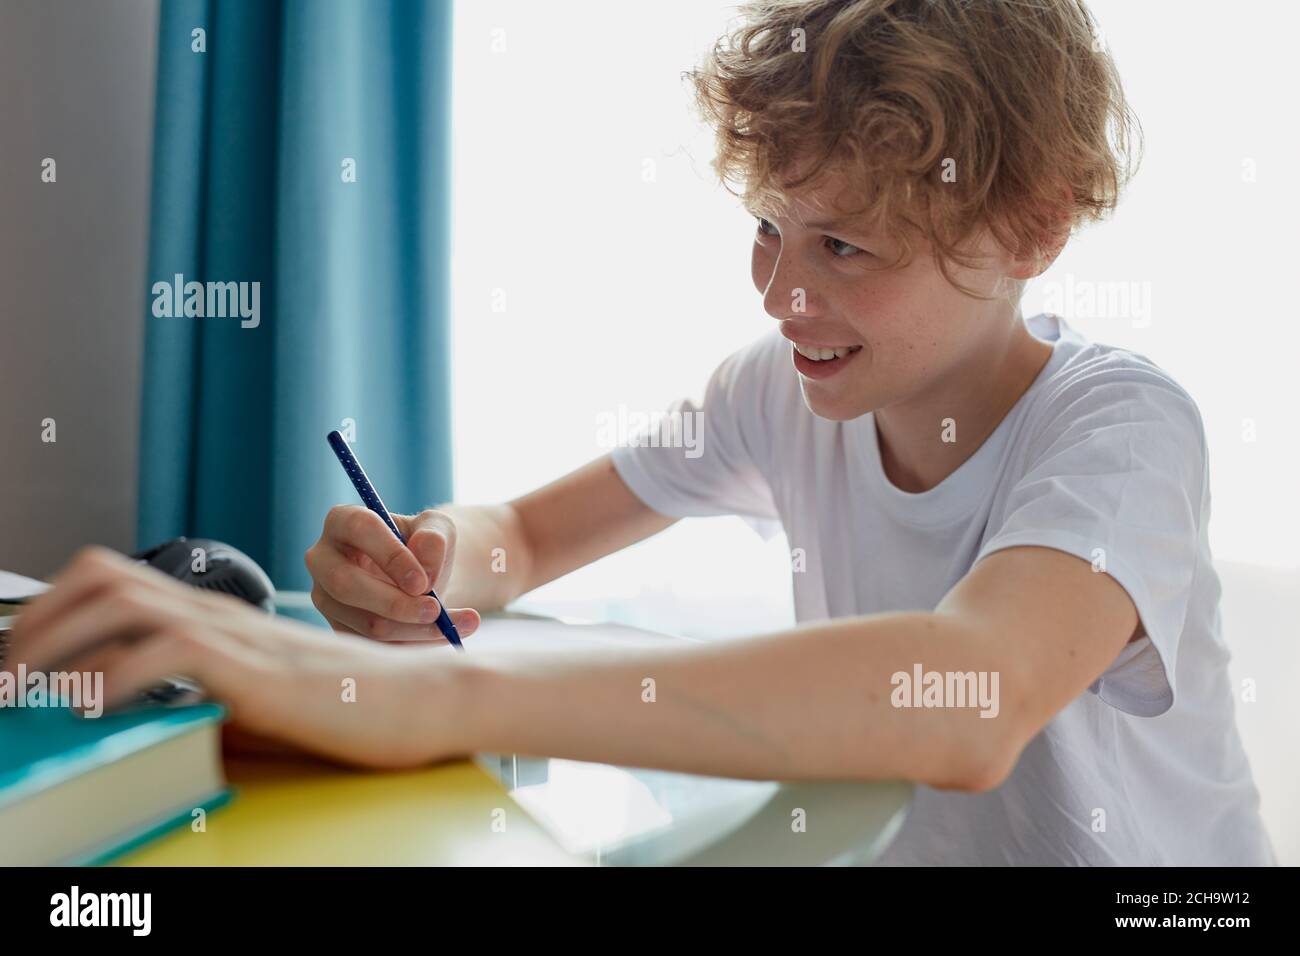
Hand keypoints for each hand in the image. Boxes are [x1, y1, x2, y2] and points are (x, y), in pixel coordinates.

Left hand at [3, 547, 469, 768]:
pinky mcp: (259, 668)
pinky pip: (171, 650)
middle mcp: (221, 613)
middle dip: (33, 621)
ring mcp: (240, 635)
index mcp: (219, 616)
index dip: (52, 607)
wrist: (426, 698)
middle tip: (2, 672)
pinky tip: (94, 705)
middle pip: (103, 577)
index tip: (19, 654)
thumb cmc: (356, 704)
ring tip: (22, 687)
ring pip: (123, 603)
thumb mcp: (265, 698)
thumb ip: (208, 699)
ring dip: (55, 643)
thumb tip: (148, 723)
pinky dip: (115, 675)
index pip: (116, 580)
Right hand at [304, 506, 479, 642]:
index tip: (423, 582)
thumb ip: (434, 538)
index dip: (391, 556)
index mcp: (343, 520)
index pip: (359, 529)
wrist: (423, 577)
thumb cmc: (424, 546)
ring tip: (455, 624)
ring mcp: (327, 599)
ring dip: (414, 629)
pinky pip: (377, 647)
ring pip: (366, 624)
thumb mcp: (438, 530)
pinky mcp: (341, 629)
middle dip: (395, 604)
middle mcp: (324, 560)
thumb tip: (423, 558)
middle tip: (436, 610)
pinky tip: (446, 635)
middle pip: (346, 585)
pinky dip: (416, 645)